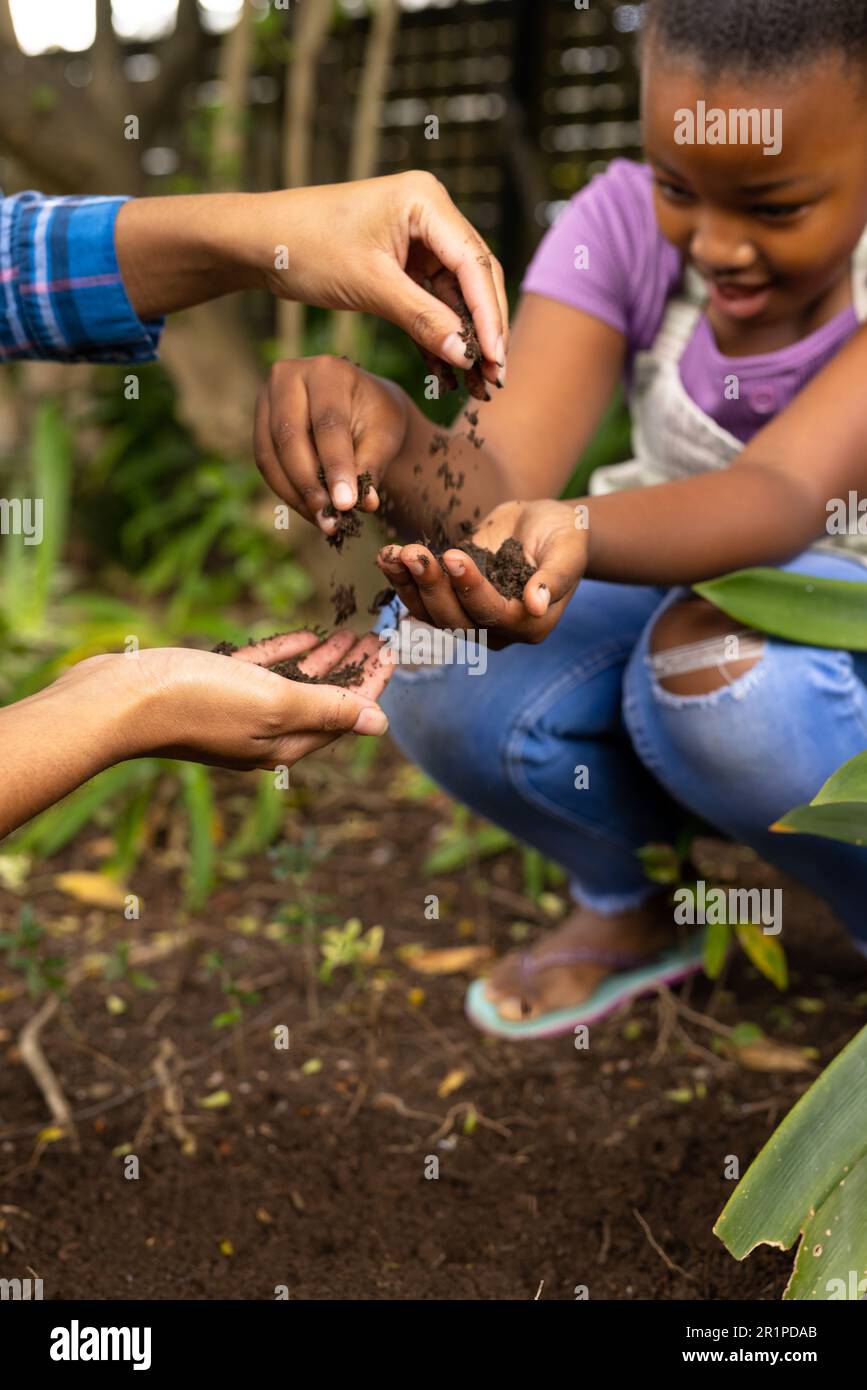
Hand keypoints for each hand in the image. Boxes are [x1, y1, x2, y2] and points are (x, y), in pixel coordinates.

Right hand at [107, 629, 392, 770]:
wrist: (117, 700)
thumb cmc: (196, 701)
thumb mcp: (273, 702)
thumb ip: (328, 709)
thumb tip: (381, 724)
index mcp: (283, 745)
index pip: (345, 715)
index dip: (373, 684)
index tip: (395, 650)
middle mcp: (263, 735)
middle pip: (324, 701)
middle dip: (354, 671)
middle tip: (378, 638)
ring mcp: (235, 713)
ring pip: (294, 684)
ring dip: (324, 660)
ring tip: (351, 634)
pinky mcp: (210, 689)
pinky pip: (260, 671)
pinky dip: (285, 653)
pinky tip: (304, 635)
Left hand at [116, 175, 507, 387]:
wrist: (259, 244)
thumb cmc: (306, 248)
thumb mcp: (368, 285)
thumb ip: (421, 318)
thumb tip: (466, 353)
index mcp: (426, 203)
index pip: (473, 263)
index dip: (488, 314)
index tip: (496, 358)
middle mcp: (430, 217)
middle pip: (474, 280)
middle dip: (485, 331)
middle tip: (497, 377)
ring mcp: (418, 242)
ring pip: (456, 298)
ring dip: (465, 341)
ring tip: (479, 385)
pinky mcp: (404, 266)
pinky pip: (431, 305)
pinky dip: (439, 337)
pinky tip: (450, 374)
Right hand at [254, 356, 408, 530]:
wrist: (359, 405)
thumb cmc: (376, 418)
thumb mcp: (384, 436)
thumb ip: (372, 467)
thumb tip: (363, 504)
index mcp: (328, 371)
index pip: (328, 423)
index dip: (336, 466)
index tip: (346, 505)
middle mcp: (289, 375)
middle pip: (290, 437)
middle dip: (310, 485)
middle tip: (331, 519)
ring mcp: (267, 397)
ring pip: (271, 453)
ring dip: (296, 494)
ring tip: (323, 521)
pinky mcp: (259, 421)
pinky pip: (265, 462)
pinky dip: (286, 491)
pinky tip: (310, 511)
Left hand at [376, 500, 586, 647]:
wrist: (543, 525)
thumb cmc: (564, 534)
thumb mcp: (569, 549)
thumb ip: (555, 577)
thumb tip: (536, 604)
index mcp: (531, 625)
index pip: (493, 614)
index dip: (471, 588)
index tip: (453, 555)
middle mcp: (497, 631)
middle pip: (457, 621)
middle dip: (432, 587)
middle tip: (413, 553)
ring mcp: (470, 618)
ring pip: (432, 614)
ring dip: (408, 585)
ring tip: (392, 555)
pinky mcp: (449, 600)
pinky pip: (420, 599)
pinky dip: (401, 579)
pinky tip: (386, 556)